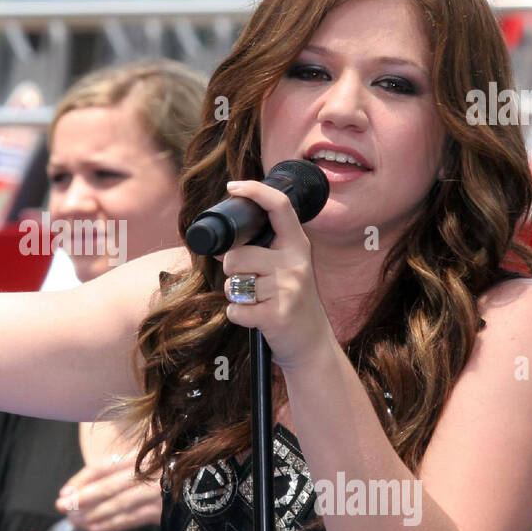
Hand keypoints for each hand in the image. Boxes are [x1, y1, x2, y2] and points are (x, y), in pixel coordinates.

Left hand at [55, 457, 161, 530]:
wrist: (205, 480)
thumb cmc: (170, 466)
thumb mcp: (148, 454)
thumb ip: (121, 463)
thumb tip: (84, 483)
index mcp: (140, 455)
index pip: (102, 468)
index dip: (80, 480)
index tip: (64, 492)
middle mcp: (148, 472)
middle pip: (107, 487)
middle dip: (81, 499)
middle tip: (62, 508)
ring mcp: (157, 492)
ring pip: (117, 505)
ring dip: (93, 515)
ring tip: (75, 521)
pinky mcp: (164, 511)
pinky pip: (132, 519)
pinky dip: (112, 524)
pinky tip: (95, 528)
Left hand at [219, 179, 333, 367]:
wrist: (311, 345)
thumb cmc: (291, 302)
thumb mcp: (285, 270)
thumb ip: (261, 253)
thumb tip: (219, 246)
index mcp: (297, 246)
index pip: (279, 207)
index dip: (255, 191)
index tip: (234, 185)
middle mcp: (295, 264)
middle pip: (237, 255)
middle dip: (232, 270)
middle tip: (250, 283)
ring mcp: (288, 289)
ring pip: (233, 283)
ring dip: (235, 295)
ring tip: (256, 301)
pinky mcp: (276, 316)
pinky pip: (235, 309)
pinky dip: (237, 316)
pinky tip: (256, 318)